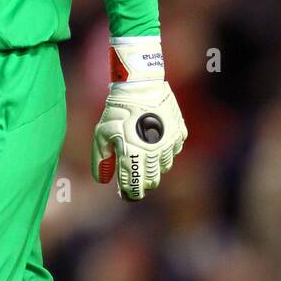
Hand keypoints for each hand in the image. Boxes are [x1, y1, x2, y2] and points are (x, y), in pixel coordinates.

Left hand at [90, 37, 186, 200]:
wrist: (141, 86)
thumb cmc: (117, 111)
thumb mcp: (101, 134)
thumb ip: (101, 160)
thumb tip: (103, 181)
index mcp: (133, 155)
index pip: (133, 187)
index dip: (129, 194)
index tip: (125, 194)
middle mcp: (154, 153)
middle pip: (151, 182)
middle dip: (141, 183)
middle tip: (132, 178)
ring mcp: (169, 144)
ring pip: (163, 168)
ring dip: (153, 167)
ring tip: (142, 155)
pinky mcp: (179, 134)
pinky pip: (173, 152)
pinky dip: (164, 152)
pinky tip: (154, 142)